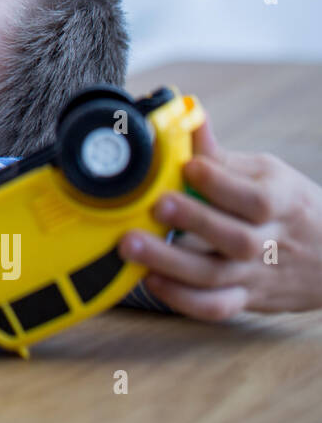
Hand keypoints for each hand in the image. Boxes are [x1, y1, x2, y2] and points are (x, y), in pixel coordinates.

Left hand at [119, 115, 321, 319]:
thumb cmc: (291, 206)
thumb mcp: (268, 175)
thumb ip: (222, 156)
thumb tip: (187, 116)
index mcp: (281, 203)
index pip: (254, 198)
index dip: (219, 183)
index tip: (188, 166)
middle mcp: (270, 242)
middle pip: (234, 239)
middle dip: (191, 221)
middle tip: (155, 205)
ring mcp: (257, 275)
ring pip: (216, 275)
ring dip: (170, 262)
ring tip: (131, 244)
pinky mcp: (245, 299)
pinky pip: (215, 306)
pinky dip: (182, 298)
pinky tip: (150, 279)